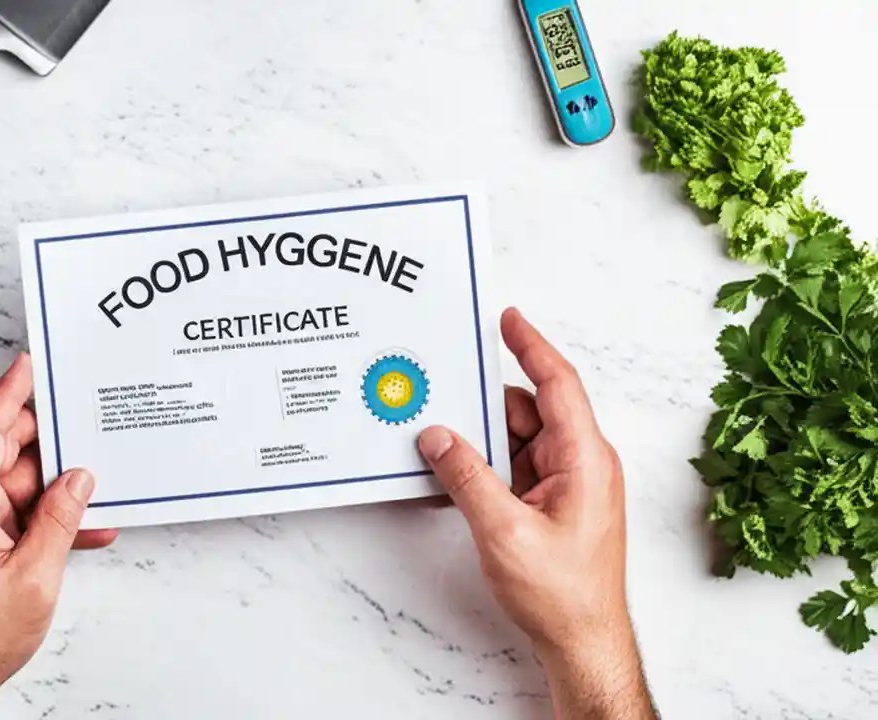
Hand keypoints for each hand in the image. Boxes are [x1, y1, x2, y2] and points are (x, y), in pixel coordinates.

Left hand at [0, 354, 117, 719]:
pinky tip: (73, 528)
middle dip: (46, 446)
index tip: (29, 364)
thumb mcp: (34, 578)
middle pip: (0, 451)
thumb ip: (59, 519)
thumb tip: (79, 477)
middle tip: (86, 431)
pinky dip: (35, 515)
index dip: (9, 393)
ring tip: (90, 497)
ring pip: (7, 481)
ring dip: (48, 489)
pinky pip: (3, 508)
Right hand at [418, 309, 654, 719]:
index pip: (558, 384)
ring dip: (483, 441)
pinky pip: (517, 465)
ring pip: (520, 439)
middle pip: (530, 411)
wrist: (583, 641)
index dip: (531, 346)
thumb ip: (466, 476)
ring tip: (444, 445)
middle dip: (485, 406)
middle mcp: (582, 463)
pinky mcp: (555, 502)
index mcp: (585, 459)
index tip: (508, 318)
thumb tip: (438, 436)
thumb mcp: (502, 530)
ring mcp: (569, 483)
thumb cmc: (562, 594)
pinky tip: (460, 475)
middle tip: (445, 395)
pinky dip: (488, 465)